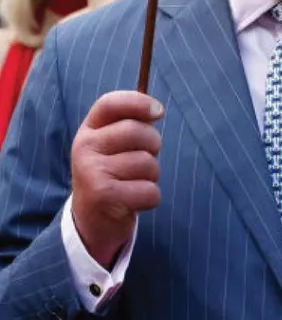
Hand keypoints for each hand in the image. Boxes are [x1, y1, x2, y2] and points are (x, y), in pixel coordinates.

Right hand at [71, 91, 163, 268]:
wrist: (91, 217)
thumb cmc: (114, 172)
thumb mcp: (113, 144)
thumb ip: (132, 123)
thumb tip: (156, 110)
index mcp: (89, 129)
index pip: (111, 103)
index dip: (139, 102)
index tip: (159, 112)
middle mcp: (85, 147)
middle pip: (137, 131)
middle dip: (154, 145)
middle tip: (144, 159)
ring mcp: (91, 171)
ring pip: (147, 163)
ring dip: (152, 176)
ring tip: (134, 182)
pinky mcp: (103, 195)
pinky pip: (150, 190)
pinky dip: (150, 198)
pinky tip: (134, 200)